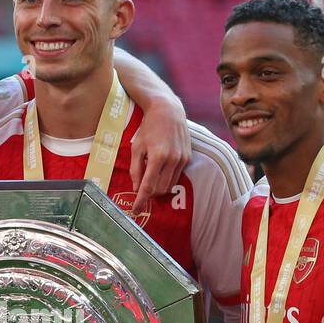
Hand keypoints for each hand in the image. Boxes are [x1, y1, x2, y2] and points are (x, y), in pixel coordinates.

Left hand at [129, 101, 189, 216]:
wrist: (168, 110)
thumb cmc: (148, 128)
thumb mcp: (137, 147)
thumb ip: (135, 170)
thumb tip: (136, 189)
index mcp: (157, 157)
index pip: (148, 186)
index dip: (141, 201)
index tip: (136, 211)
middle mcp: (172, 159)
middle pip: (160, 189)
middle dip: (150, 194)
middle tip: (141, 191)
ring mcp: (182, 159)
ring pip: (170, 185)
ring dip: (159, 187)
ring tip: (150, 179)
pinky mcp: (188, 157)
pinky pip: (176, 176)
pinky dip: (167, 178)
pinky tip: (161, 169)